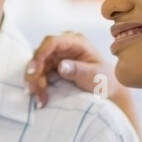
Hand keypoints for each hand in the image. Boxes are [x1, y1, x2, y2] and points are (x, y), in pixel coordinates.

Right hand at [24, 32, 141, 141]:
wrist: (107, 89)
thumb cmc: (104, 79)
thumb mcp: (94, 75)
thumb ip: (78, 70)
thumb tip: (61, 65)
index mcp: (76, 42)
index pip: (52, 42)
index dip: (40, 54)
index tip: (34, 71)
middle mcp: (63, 46)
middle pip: (40, 54)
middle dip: (34, 73)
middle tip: (33, 90)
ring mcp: (57, 56)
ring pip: (37, 66)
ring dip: (35, 82)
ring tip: (40, 99)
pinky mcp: (52, 67)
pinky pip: (39, 74)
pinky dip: (38, 86)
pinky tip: (41, 98)